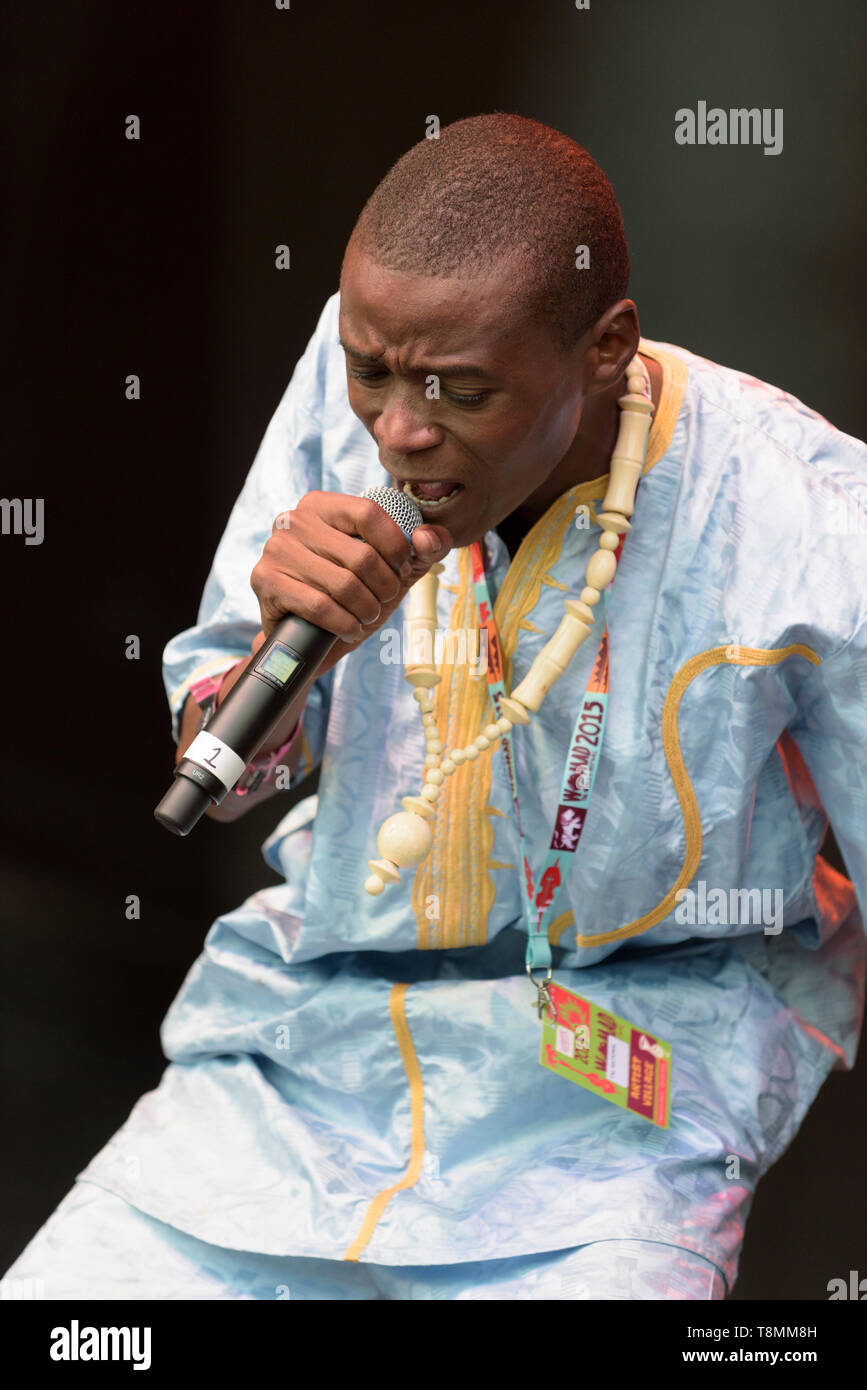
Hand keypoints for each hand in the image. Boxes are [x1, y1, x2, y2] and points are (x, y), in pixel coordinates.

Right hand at [249, 490, 452, 677]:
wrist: (304, 639)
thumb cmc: (351, 595)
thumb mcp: (393, 569)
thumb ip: (424, 548)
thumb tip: (428, 538)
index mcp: (322, 505)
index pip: (370, 512)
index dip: (396, 546)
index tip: (402, 569)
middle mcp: (294, 520)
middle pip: (361, 554)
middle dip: (385, 586)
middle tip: (384, 599)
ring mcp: (276, 550)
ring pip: (344, 584)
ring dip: (367, 609)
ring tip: (368, 616)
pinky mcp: (265, 581)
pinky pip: (320, 606)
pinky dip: (345, 624)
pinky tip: (350, 629)